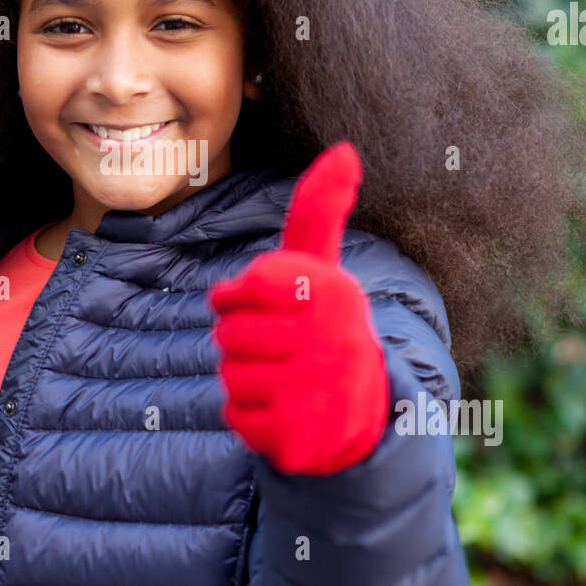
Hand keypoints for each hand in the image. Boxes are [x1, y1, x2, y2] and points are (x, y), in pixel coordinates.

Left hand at [207, 142, 389, 474]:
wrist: (357, 413)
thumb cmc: (322, 325)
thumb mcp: (323, 266)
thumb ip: (320, 209)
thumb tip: (345, 149)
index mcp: (333, 293)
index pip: (245, 287)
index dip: (241, 296)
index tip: (268, 303)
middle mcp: (330, 341)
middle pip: (228, 333)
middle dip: (242, 339)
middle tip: (279, 346)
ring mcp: (315, 393)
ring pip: (229, 374)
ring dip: (245, 376)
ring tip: (284, 376)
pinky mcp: (297, 437)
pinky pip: (236, 415)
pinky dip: (249, 414)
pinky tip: (282, 409)